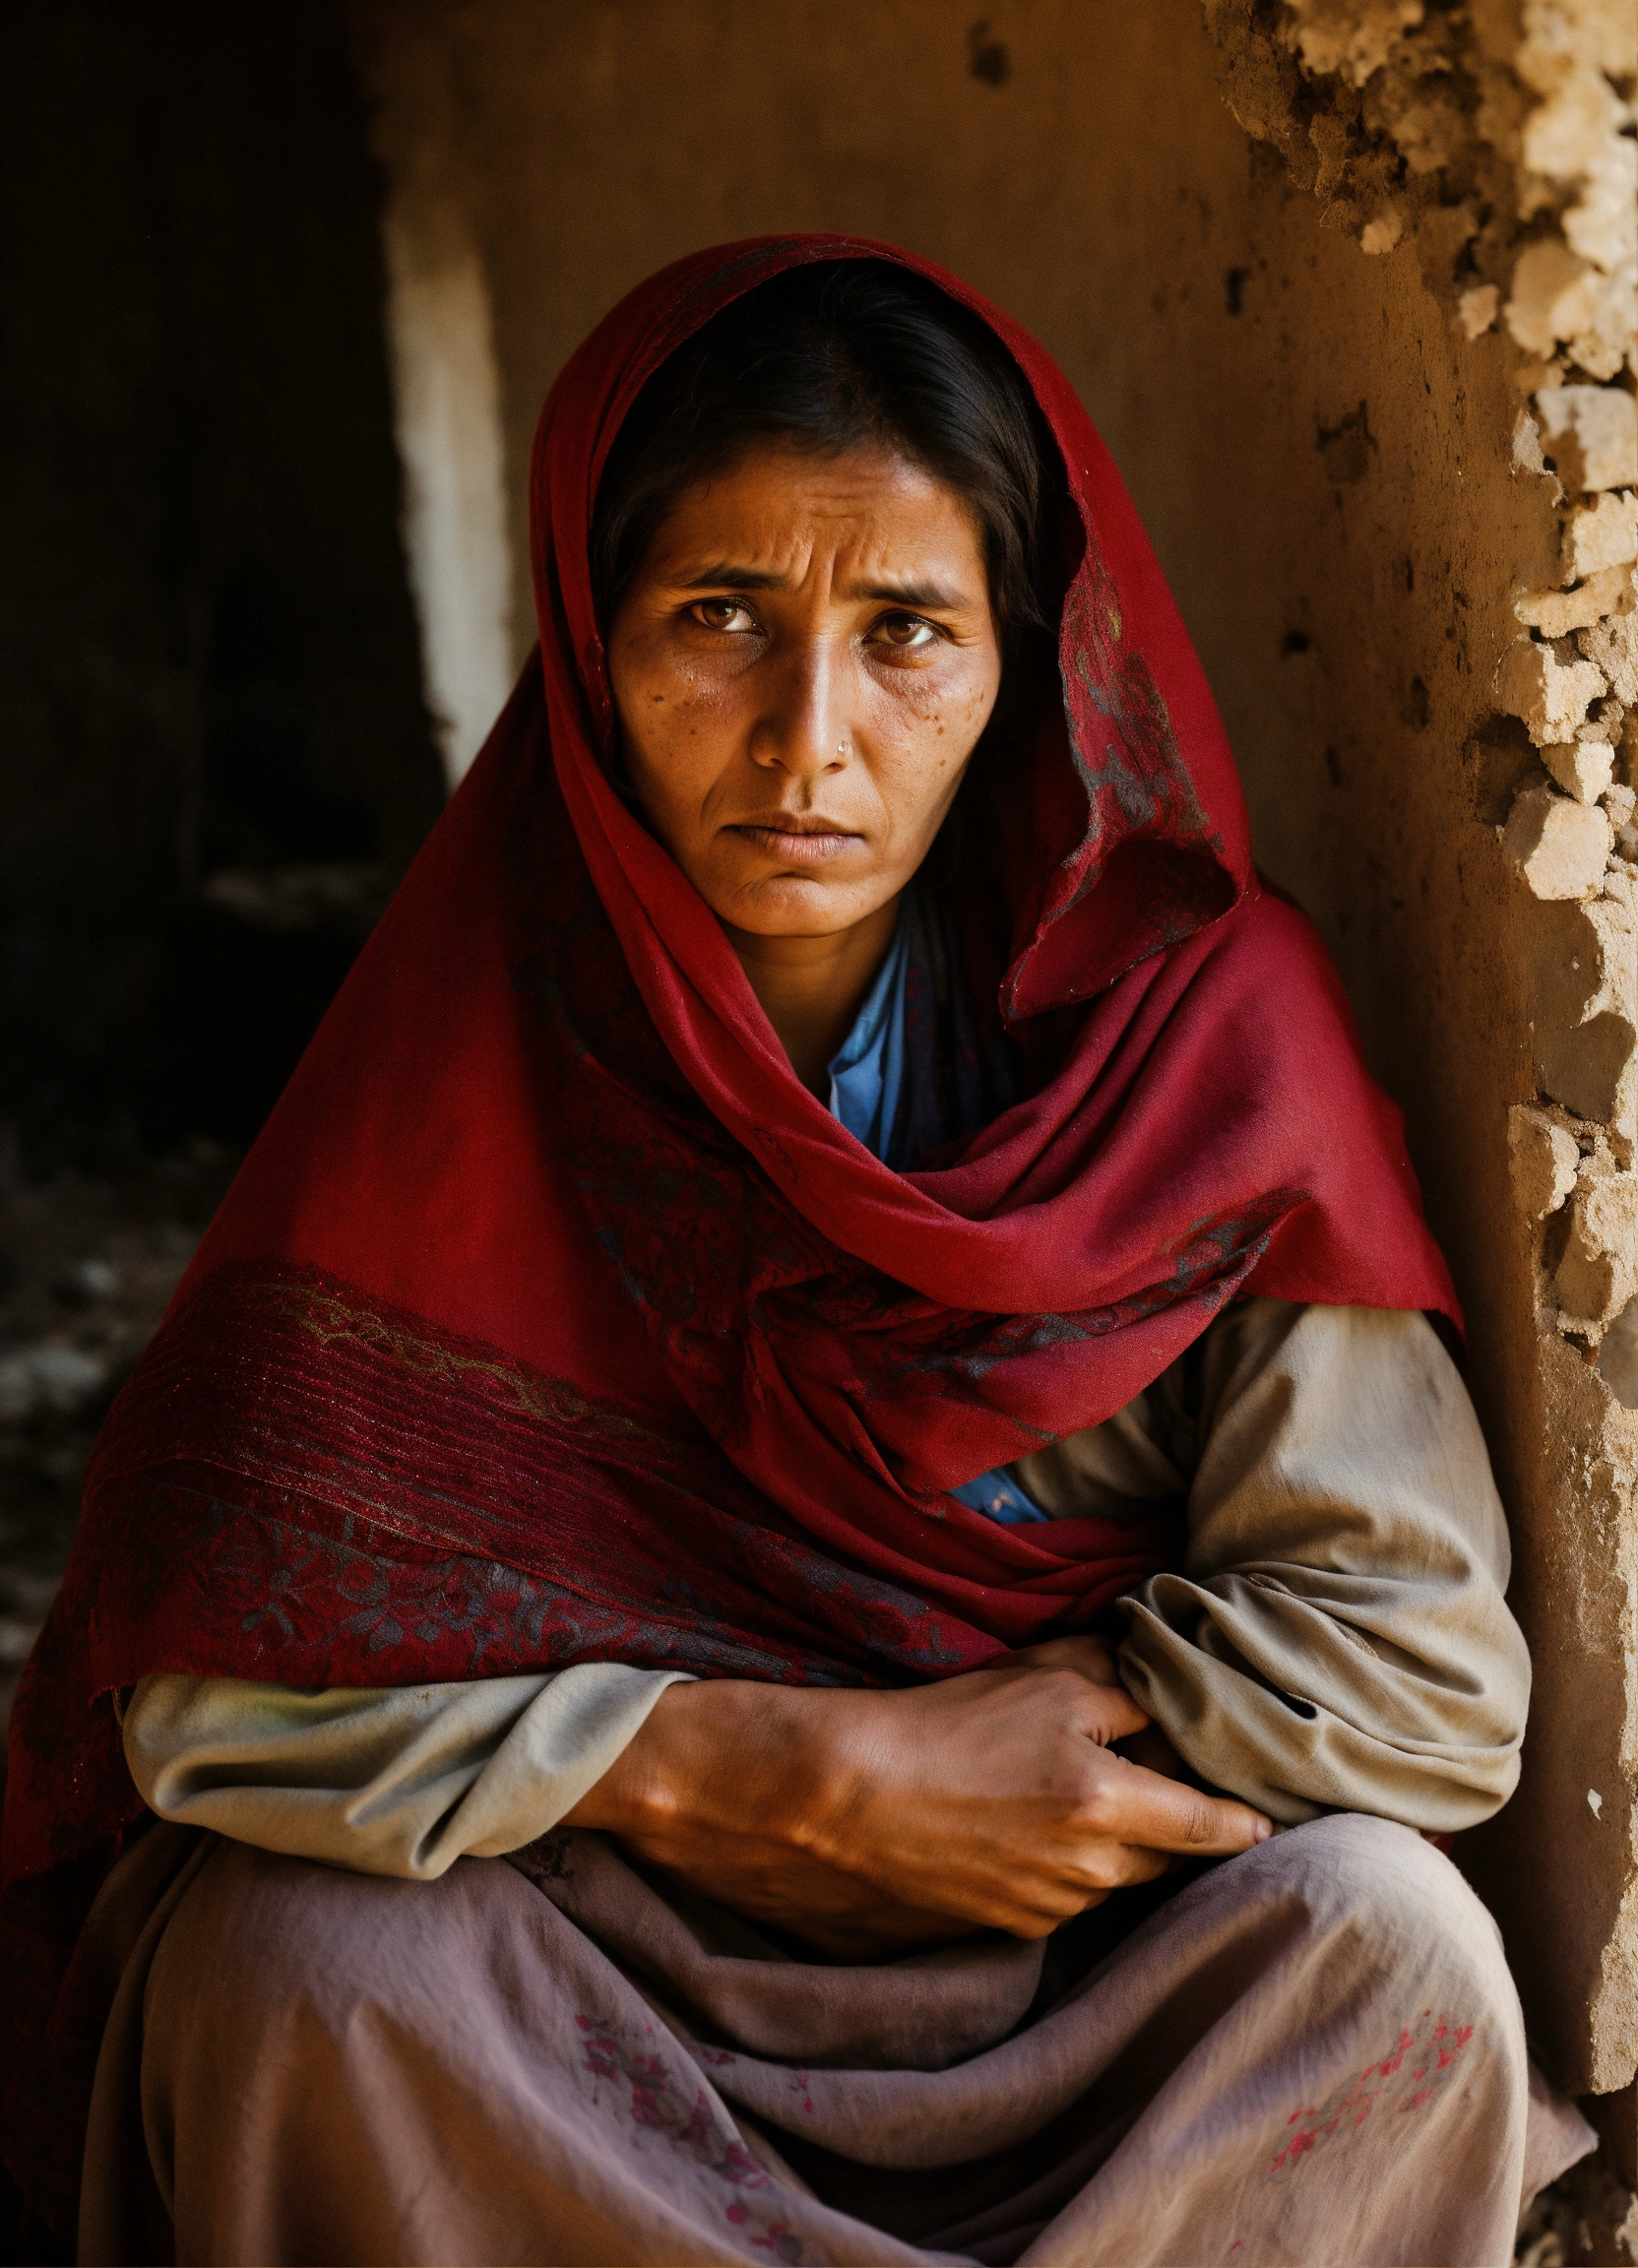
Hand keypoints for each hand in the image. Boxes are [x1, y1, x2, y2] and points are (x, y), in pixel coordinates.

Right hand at [565, 1638, 1270, 1956]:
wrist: (834, 1799)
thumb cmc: (938, 1724)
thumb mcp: (1039, 1678)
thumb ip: (1120, 1678)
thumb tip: (1170, 1675)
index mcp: (1108, 1803)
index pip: (1212, 1824)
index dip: (1244, 1818)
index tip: (1266, 1813)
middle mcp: (1089, 1867)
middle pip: (1167, 1856)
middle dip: (1177, 1824)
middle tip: (1174, 1782)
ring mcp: (1045, 1903)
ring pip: (1113, 1876)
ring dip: (1115, 1843)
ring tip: (1072, 1792)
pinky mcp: (1003, 1926)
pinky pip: (1061, 1894)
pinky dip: (1063, 1865)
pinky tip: (1021, 1823)